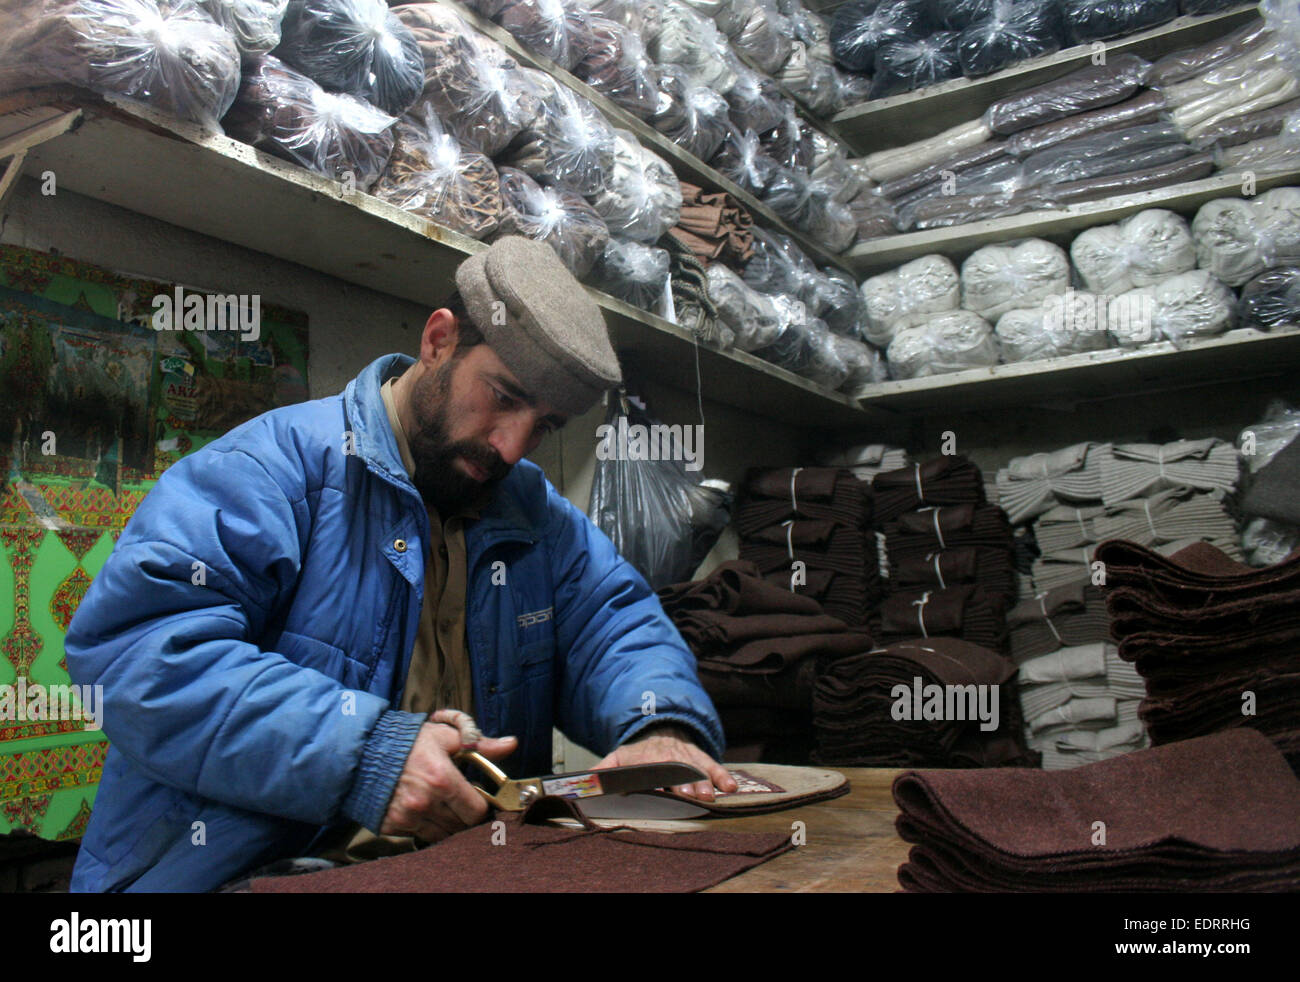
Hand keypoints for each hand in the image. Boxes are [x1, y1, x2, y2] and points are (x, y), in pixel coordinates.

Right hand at [379, 720, 516, 840]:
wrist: (363, 750)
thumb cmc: (407, 742)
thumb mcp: (445, 737)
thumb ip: (481, 745)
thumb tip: (511, 744)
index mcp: (442, 779)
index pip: (477, 811)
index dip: (481, 806)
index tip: (477, 797)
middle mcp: (425, 802)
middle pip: (461, 826)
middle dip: (465, 815)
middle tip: (459, 801)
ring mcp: (407, 817)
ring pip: (442, 835)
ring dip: (446, 823)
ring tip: (441, 804)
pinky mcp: (392, 825)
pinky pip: (419, 836)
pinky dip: (425, 826)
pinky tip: (422, 808)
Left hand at [593, 725, 736, 801]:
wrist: (660, 727)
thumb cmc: (639, 752)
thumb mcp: (619, 756)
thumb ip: (604, 769)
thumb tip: (585, 781)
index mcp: (648, 759)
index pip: (652, 770)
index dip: (658, 780)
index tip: (663, 789)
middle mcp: (669, 758)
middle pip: (678, 771)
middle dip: (686, 784)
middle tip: (695, 796)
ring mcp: (686, 758)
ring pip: (697, 770)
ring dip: (704, 782)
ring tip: (711, 795)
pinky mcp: (700, 758)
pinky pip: (713, 766)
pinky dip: (722, 776)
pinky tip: (731, 787)